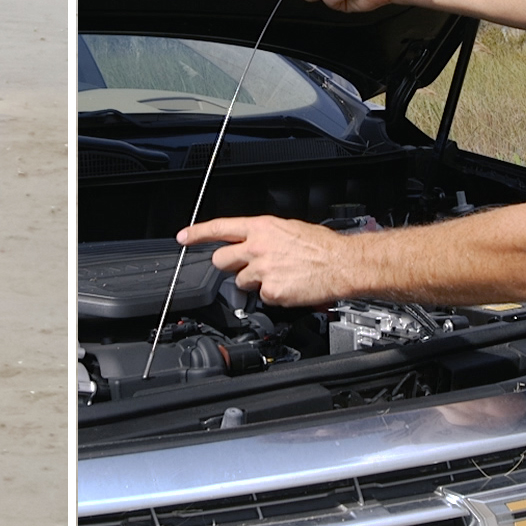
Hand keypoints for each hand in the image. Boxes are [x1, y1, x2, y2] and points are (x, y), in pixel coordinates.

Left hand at [178, 216, 357, 307]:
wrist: (343, 263)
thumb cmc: (322, 246)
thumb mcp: (289, 230)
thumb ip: (265, 237)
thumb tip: (253, 243)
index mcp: (261, 228)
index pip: (220, 228)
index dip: (197, 233)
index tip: (182, 237)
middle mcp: (257, 248)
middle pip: (221, 260)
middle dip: (227, 265)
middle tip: (243, 267)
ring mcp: (262, 271)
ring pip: (240, 282)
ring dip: (254, 282)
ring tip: (279, 276)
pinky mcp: (271, 292)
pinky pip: (262, 297)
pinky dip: (273, 295)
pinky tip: (288, 287)